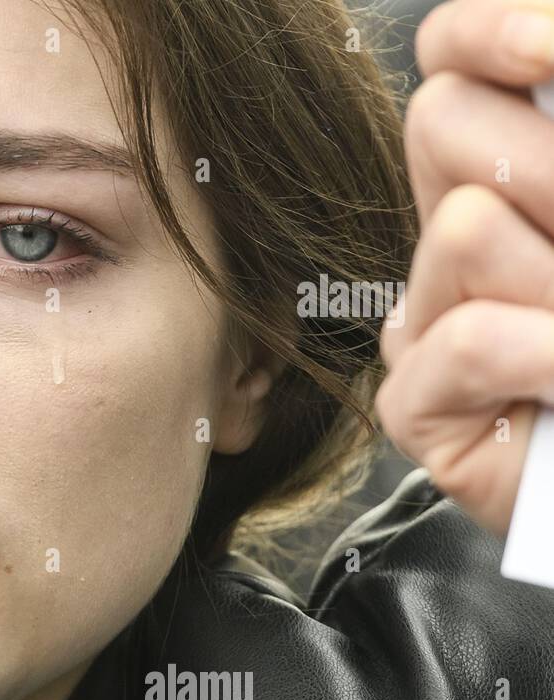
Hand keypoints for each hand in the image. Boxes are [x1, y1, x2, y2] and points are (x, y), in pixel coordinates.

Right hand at [377, 0, 553, 537]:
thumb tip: (548, 54)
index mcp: (518, 173)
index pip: (452, 63)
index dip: (484, 33)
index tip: (549, 52)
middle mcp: (463, 236)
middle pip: (436, 124)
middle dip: (542, 164)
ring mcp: (431, 320)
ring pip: (461, 228)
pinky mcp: (416, 405)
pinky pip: (464, 339)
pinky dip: (544, 357)